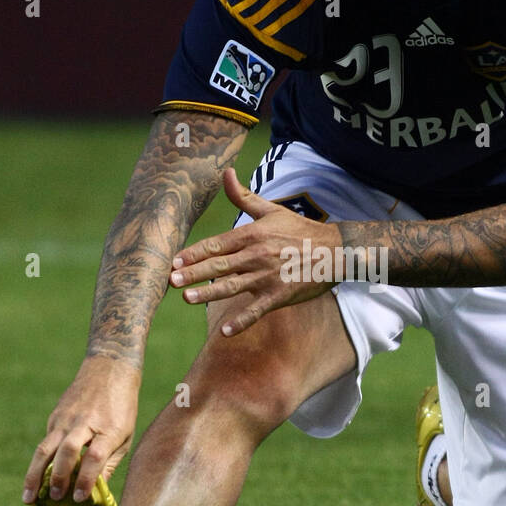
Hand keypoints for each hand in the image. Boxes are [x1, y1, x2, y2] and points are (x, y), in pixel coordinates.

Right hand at [22, 355, 140, 503]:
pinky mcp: (55, 417)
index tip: (79, 498)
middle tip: (55, 498)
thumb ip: (109, 463)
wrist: (108, 370)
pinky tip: (35, 482)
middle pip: (67, 451)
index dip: (86, 478)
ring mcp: (66, 419)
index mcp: (109, 429)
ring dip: (34, 474)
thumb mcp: (125, 436)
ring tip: (28, 497)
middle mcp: (85, 423)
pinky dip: (39, 464)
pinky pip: (45, 443)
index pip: (95, 456)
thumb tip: (94, 494)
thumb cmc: (121, 409)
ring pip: (45, 448)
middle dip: (58, 477)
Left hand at [169, 167, 343, 335]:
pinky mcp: (279, 295)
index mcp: (252, 235)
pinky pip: (257, 310)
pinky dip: (242, 321)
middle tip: (171, 280)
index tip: (174, 260)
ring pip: (233, 286)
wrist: (334, 250)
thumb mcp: (271, 210)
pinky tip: (225, 332)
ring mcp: (267, 276)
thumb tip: (225, 172)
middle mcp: (256, 255)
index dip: (194, 253)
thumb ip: (243, 196)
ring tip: (187, 298)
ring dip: (209, 293)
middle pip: (219, 265)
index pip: (216, 244)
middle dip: (193, 273)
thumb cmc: (299, 230)